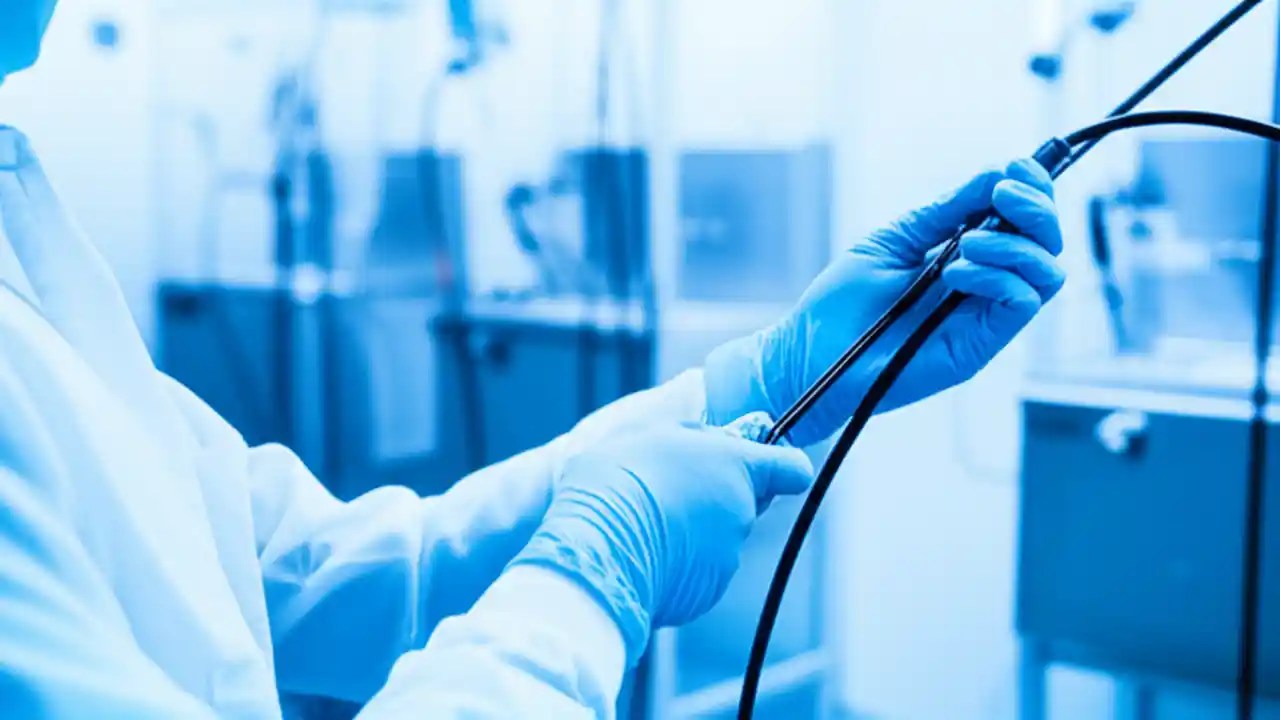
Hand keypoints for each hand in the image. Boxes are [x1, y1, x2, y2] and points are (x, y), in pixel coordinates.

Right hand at [510, 414, 813, 663]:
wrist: (599, 545)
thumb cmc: (620, 478)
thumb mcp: (652, 432)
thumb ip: (692, 435)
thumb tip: (711, 440)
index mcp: (736, 466)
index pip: (791, 468)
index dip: (781, 469)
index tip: (767, 469)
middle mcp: (742, 514)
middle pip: (742, 504)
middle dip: (712, 499)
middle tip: (665, 492)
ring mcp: (726, 558)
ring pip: (716, 540)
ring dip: (689, 533)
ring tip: (641, 525)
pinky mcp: (705, 593)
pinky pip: (696, 573)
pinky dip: (675, 565)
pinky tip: (641, 554)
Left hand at [705, 159, 1064, 445]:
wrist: (811, 351)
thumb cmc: (842, 301)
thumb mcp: (896, 239)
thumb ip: (946, 211)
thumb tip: (995, 175)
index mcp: (967, 257)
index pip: (1025, 222)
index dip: (1033, 189)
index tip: (1014, 169)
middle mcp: (984, 287)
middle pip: (1048, 244)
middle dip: (1036, 209)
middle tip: (1001, 195)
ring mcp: (983, 318)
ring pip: (1046, 273)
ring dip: (1014, 244)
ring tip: (966, 244)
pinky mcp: (978, 346)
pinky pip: (1021, 304)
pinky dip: (998, 278)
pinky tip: (954, 274)